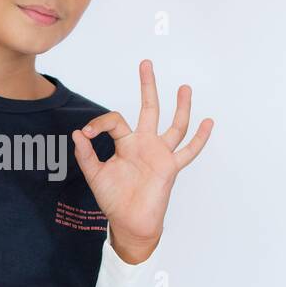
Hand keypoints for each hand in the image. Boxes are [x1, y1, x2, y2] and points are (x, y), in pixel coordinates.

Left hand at [71, 59, 212, 263]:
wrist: (129, 222)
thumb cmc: (114, 200)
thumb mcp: (95, 175)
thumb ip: (87, 155)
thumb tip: (78, 133)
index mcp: (126, 144)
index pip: (114, 121)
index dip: (99, 123)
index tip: (86, 134)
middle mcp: (144, 144)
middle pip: (149, 109)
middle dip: (147, 86)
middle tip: (146, 64)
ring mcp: (159, 154)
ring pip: (174, 126)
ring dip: (180, 107)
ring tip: (184, 88)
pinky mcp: (170, 168)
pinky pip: (188, 152)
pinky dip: (199, 138)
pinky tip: (208, 123)